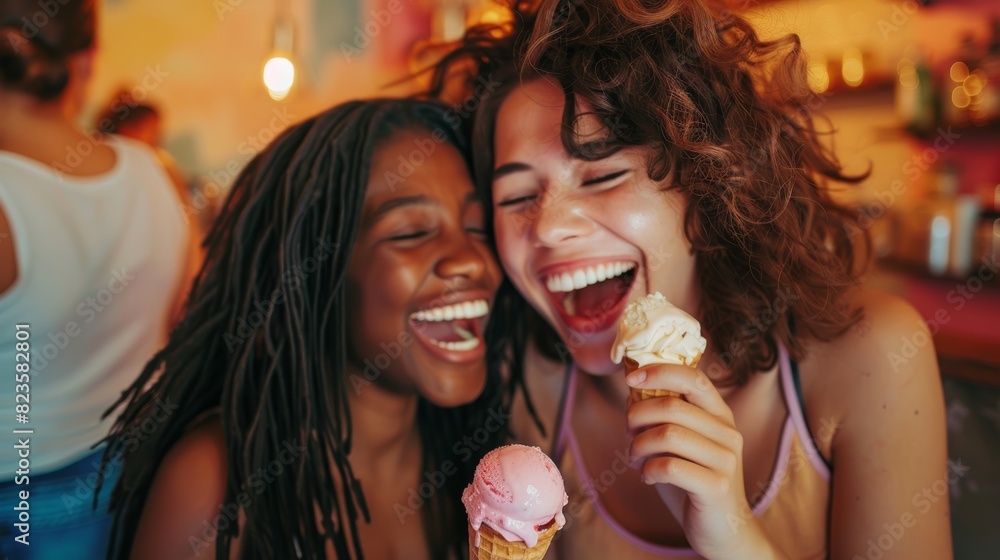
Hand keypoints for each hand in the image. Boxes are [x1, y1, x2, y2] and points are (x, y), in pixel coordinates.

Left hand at [625, 363, 784, 559]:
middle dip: (637, 415)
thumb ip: (663, 416)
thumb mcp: (680, 443)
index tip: (631, 378)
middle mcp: (728, 432)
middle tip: (628, 432)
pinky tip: (647, 477)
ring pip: (667, 434)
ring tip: (634, 457)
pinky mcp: (717, 486)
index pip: (693, 378)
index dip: (660, 372)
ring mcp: (726, 460)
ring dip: (638, 445)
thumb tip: (633, 388)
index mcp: (720, 415)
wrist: (722, 529)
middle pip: (672, 406)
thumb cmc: (693, 480)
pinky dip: (648, 470)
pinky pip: (669, 467)